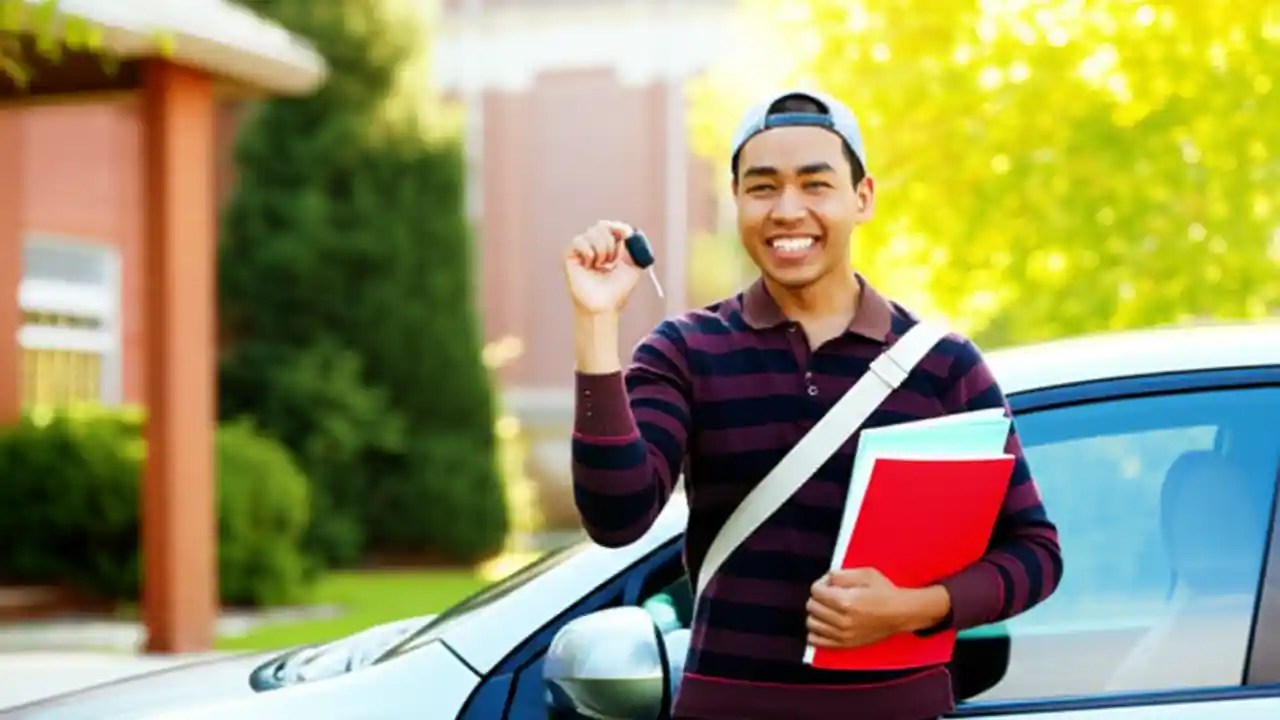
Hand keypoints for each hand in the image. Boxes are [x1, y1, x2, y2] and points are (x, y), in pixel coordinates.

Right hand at [564, 220, 644, 314]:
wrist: (604, 305)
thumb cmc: (618, 289)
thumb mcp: (634, 265)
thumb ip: (635, 246)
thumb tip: (629, 231)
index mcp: (611, 245)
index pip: (613, 226)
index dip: (620, 228)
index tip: (626, 235)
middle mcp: (595, 245)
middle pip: (602, 225)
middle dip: (611, 242)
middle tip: (612, 260)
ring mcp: (582, 249)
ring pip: (592, 232)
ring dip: (601, 250)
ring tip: (601, 266)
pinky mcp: (570, 254)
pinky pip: (579, 240)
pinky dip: (589, 253)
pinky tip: (589, 266)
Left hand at [806, 568, 921, 648]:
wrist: (900, 613)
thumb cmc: (884, 592)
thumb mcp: (865, 573)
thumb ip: (841, 574)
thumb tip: (825, 579)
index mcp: (845, 602)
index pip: (815, 591)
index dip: (821, 584)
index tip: (829, 584)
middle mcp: (842, 621)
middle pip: (812, 606)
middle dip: (818, 597)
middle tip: (830, 594)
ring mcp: (843, 635)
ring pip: (811, 623)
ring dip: (817, 614)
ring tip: (828, 609)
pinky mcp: (845, 644)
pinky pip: (817, 641)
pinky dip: (816, 631)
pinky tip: (825, 623)